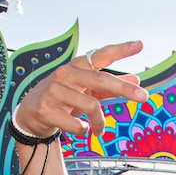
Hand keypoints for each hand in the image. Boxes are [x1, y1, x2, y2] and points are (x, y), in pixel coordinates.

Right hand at [14, 42, 149, 137]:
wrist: (31, 113)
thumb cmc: (64, 98)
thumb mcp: (86, 89)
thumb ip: (110, 86)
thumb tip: (137, 79)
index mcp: (77, 67)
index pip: (101, 54)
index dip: (120, 50)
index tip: (140, 45)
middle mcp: (66, 74)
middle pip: (101, 79)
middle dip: (124, 88)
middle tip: (143, 96)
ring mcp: (54, 91)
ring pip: (91, 105)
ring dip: (99, 122)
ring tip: (99, 129)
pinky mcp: (46, 109)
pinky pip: (76, 124)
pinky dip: (83, 129)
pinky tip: (80, 128)